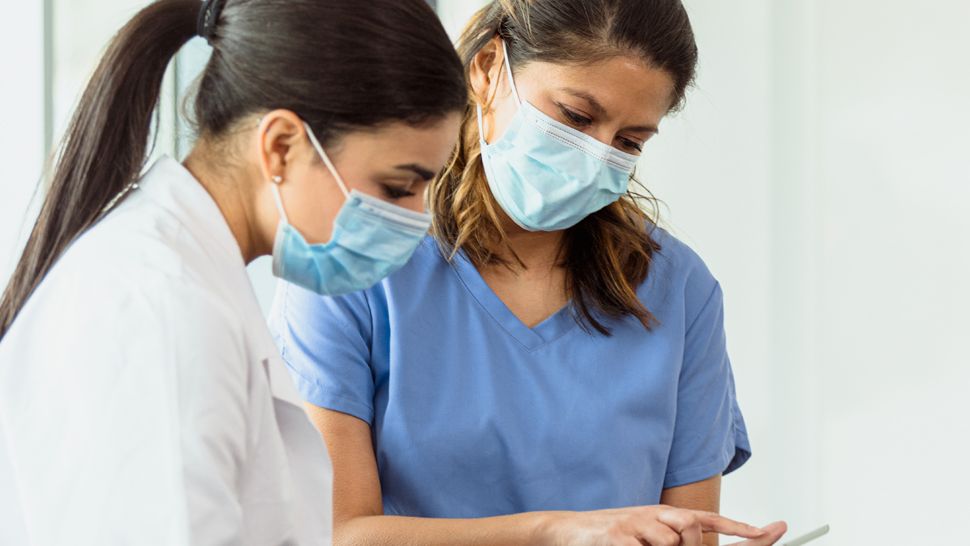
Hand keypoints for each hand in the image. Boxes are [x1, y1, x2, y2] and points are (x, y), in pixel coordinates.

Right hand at [538, 504, 783, 545]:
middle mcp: (655, 515)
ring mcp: (637, 525)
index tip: (770, 531)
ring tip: (633, 545)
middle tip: (654, 545)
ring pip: (670, 543)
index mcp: (664, 515)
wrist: (566, 529)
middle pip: (692, 532)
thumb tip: (690, 543)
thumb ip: (672, 540)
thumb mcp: (645, 535)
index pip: (709, 521)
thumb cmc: (611, 535)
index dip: (740, 528)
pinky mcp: (620, 537)